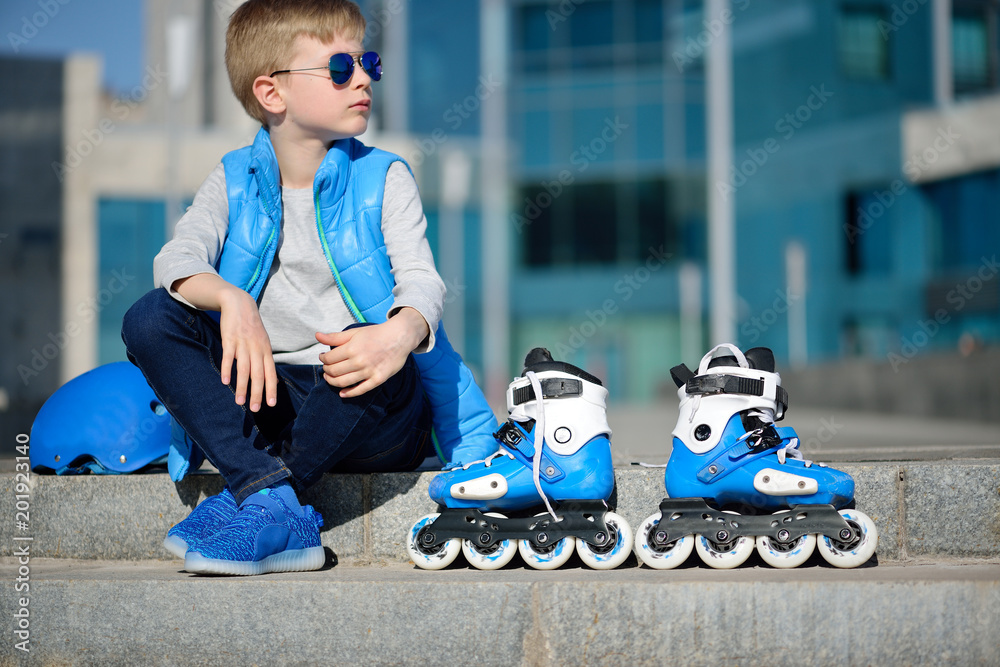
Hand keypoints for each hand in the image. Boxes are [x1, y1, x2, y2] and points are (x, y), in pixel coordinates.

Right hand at [217, 287, 277, 411]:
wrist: (239, 303)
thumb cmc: (252, 326)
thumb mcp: (262, 341)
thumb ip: (264, 358)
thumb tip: (268, 378)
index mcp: (266, 350)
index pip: (271, 373)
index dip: (271, 389)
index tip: (271, 404)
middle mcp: (257, 349)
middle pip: (258, 375)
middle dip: (257, 393)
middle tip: (254, 409)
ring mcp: (243, 344)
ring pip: (244, 369)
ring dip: (242, 387)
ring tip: (239, 402)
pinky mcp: (230, 339)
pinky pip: (229, 357)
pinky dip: (227, 369)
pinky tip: (225, 382)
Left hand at [316, 308, 428, 397]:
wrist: (399, 337)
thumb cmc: (376, 334)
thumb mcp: (354, 332)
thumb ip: (335, 337)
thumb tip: (317, 336)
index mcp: (351, 348)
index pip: (329, 358)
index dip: (323, 359)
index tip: (323, 358)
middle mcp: (359, 361)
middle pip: (333, 371)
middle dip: (326, 370)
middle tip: (326, 368)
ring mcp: (369, 371)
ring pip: (343, 382)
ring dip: (333, 382)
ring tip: (330, 378)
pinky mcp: (378, 379)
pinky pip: (361, 390)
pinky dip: (349, 393)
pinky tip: (342, 393)